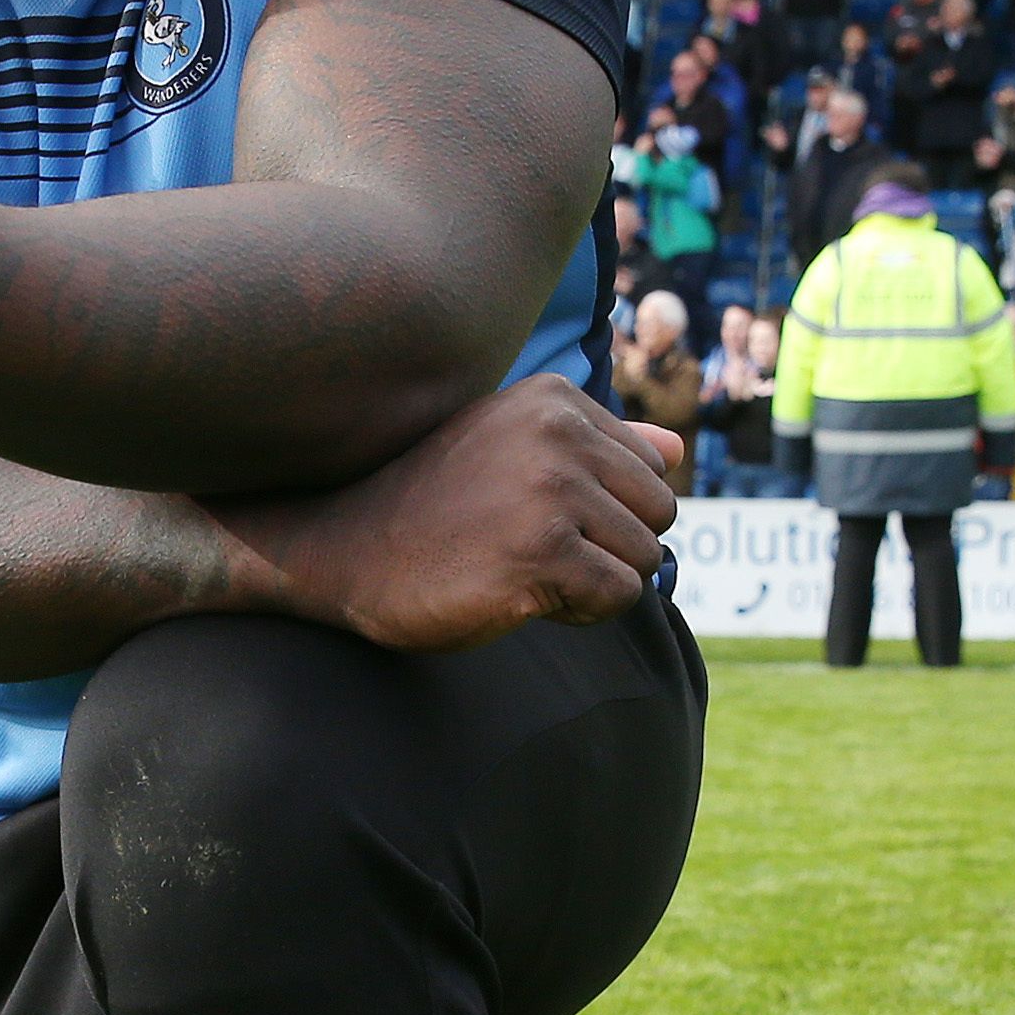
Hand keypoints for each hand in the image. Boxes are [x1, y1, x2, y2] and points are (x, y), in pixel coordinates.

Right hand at [223, 375, 681, 651]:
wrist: (337, 547)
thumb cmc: (425, 504)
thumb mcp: (508, 453)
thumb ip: (598, 447)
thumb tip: (677, 449)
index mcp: (554, 401)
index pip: (649, 469)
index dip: (604, 511)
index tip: (531, 517)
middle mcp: (558, 434)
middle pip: (659, 512)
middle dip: (611, 548)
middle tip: (533, 553)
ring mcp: (550, 492)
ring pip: (645, 559)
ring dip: (594, 584)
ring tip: (522, 572)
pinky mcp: (541, 553)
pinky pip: (618, 597)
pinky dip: (581, 613)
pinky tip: (521, 597)